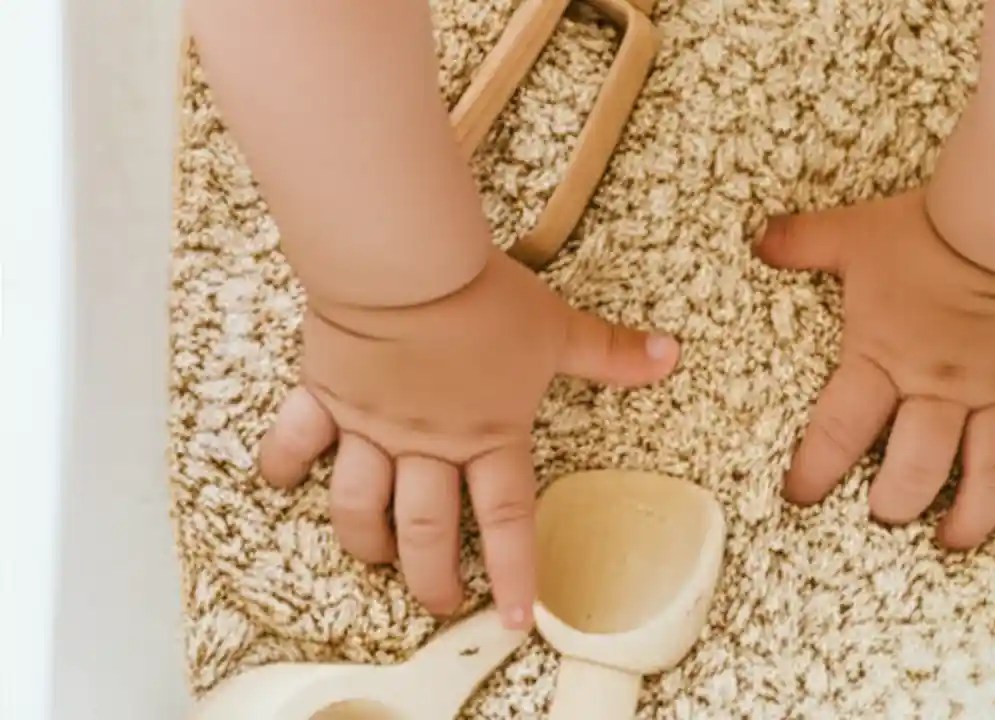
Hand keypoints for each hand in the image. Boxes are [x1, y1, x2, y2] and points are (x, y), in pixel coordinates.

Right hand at [256, 249, 680, 627]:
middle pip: (424, 531)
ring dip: (364, 540)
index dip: (513, 574)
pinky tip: (280, 483)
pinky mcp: (325, 395)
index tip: (517, 621)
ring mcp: (369, 426)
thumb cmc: (481, 298)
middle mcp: (425, 445)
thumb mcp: (557, 327)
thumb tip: (671, 355)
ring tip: (374, 558)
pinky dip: (281, 464)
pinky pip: (294, 441)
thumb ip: (609, 352)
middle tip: (439, 602)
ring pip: (358, 505)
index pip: (504, 521)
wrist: (405, 265)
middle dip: (430, 578)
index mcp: (486, 434)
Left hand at [754, 189, 994, 549]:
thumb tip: (760, 241)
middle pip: (916, 469)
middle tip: (886, 517)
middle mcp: (942, 388)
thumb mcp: (854, 234)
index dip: (816, 471)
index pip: (838, 432)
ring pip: (992, 471)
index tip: (800, 497)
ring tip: (958, 538)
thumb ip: (803, 242)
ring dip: (977, 512)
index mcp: (885, 361)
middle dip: (897, 503)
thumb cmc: (930, 231)